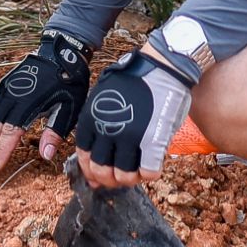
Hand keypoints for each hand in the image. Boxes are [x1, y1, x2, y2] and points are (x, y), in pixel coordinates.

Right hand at [0, 31, 91, 170]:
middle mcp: (12, 98)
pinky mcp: (3, 87)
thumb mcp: (69, 108)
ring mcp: (5, 91)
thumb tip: (46, 155)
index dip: (1, 150)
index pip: (11, 132)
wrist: (59, 54)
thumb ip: (55, 132)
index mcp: (28, 105)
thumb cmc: (67, 83)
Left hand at [71, 48, 196, 189]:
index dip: (91, 170)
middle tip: (120, 175)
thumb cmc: (133, 83)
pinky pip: (148, 173)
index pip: (84, 157)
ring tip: (137, 170)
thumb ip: (97, 129)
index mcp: (91, 118)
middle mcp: (107, 129)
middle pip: (101, 171)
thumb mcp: (104, 99)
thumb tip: (91, 171)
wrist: (162, 67)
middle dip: (109, 179)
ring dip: (131, 178)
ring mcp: (130, 136)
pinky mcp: (154, 140)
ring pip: (124, 177)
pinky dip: (149, 174)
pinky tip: (151, 163)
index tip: (100, 173)